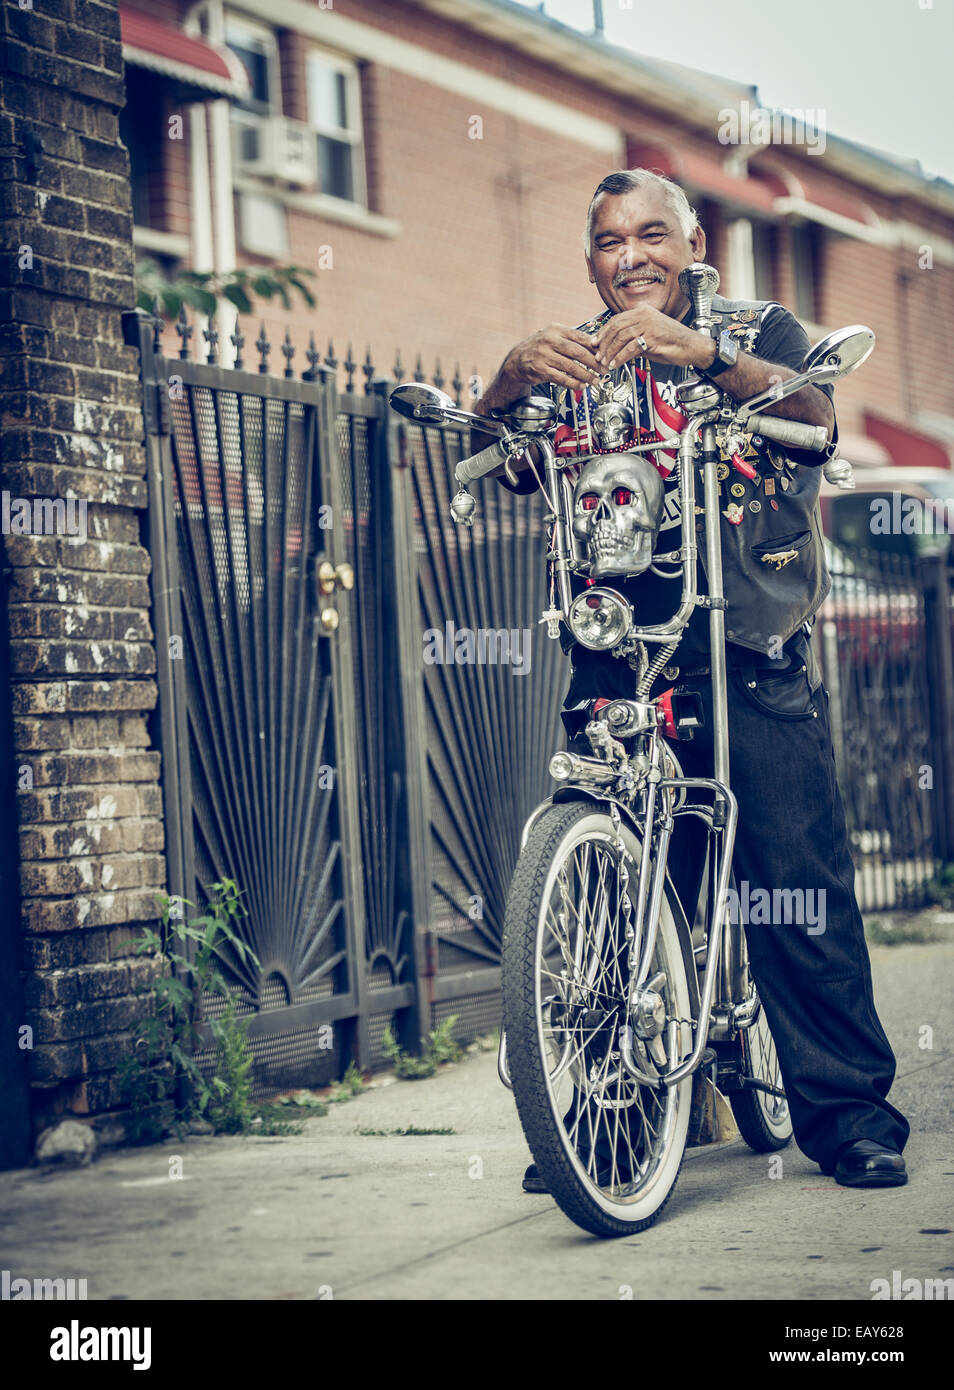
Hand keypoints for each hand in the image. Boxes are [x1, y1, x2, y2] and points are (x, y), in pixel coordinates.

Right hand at [503, 324, 603, 391]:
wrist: (517, 359)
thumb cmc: (541, 348)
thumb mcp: (555, 337)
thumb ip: (573, 340)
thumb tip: (596, 344)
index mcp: (557, 329)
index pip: (581, 337)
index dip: (595, 348)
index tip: (605, 355)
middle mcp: (549, 340)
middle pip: (578, 352)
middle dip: (594, 363)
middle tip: (604, 370)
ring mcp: (544, 355)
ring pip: (570, 367)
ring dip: (586, 375)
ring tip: (595, 380)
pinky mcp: (540, 369)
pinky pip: (561, 378)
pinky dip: (573, 383)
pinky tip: (581, 385)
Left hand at [594, 307, 711, 370]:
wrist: (693, 347)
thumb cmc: (672, 343)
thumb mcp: (648, 338)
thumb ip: (632, 340)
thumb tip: (614, 348)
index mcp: (643, 311)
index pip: (617, 319)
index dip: (603, 332)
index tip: (595, 342)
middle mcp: (645, 315)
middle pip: (616, 327)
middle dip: (604, 343)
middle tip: (597, 355)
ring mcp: (649, 324)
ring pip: (621, 337)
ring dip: (610, 351)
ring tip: (605, 362)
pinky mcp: (653, 337)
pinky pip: (631, 347)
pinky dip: (621, 357)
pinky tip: (616, 364)